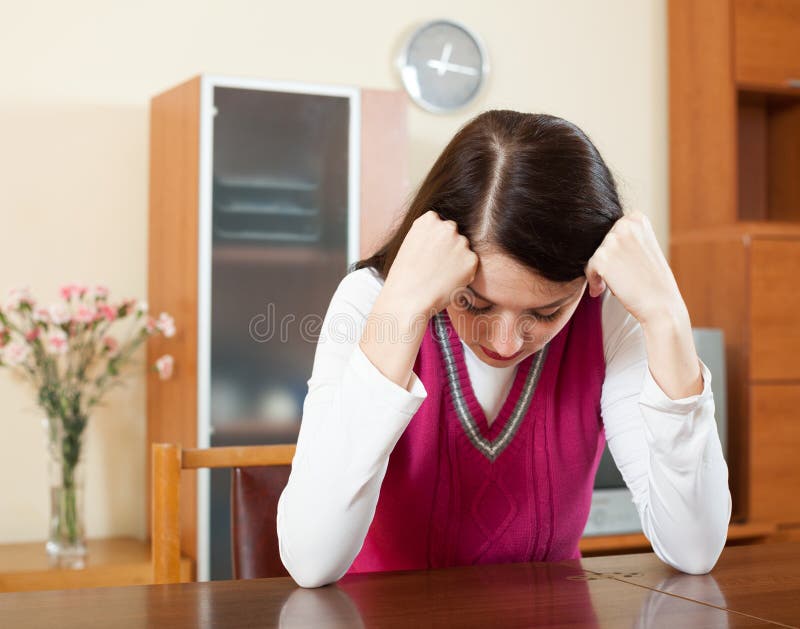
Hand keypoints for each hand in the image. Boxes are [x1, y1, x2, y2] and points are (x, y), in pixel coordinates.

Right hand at [383, 210, 478, 314]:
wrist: (408, 299)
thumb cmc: (404, 276)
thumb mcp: (410, 245)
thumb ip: (428, 236)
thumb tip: (444, 240)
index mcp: (429, 219)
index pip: (439, 224)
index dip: (434, 241)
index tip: (427, 254)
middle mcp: (448, 226)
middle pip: (454, 235)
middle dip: (448, 248)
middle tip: (435, 267)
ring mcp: (461, 242)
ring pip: (463, 250)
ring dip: (456, 261)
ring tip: (438, 277)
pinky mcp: (471, 260)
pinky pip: (469, 265)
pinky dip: (463, 274)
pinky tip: (446, 282)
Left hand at [584, 211, 686, 325]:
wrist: (661, 304)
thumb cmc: (653, 280)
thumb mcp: (644, 247)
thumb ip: (626, 238)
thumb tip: (598, 238)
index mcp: (637, 219)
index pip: (611, 231)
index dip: (614, 250)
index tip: (623, 264)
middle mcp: (624, 224)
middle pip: (601, 243)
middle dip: (607, 260)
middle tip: (621, 275)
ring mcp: (612, 240)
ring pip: (594, 256)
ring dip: (600, 271)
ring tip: (616, 283)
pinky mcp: (601, 257)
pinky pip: (588, 268)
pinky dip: (593, 281)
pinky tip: (601, 290)